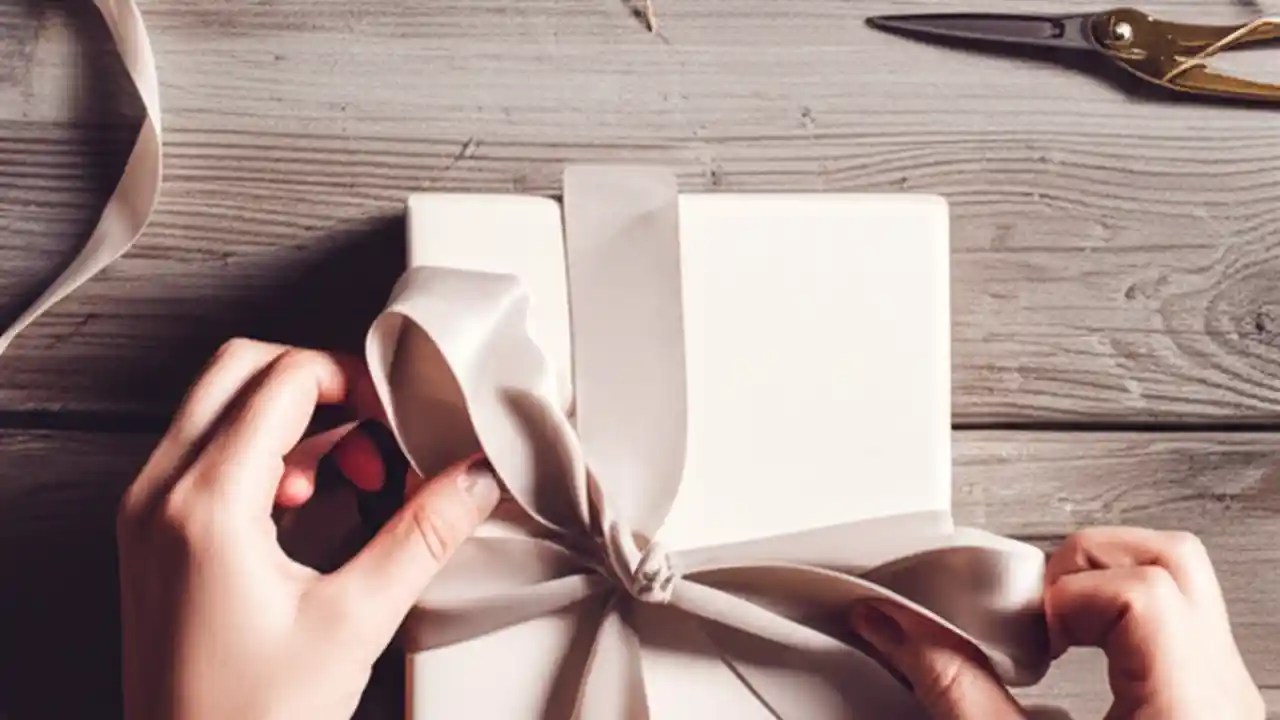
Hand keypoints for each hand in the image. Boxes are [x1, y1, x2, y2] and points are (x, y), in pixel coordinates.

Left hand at [116, 339, 500, 719]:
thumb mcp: (356, 623)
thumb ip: (423, 536)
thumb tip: (472, 480)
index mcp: (206, 505)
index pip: (283, 380)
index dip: (354, 380)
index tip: (397, 412)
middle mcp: (160, 495)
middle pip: (239, 369)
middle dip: (318, 379)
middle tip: (374, 419)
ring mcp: (147, 515)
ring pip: (218, 407)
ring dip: (292, 416)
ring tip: (352, 466)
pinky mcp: (152, 538)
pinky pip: (204, 454)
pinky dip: (262, 451)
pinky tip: (309, 499)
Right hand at [850, 527, 1263, 719]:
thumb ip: (954, 689)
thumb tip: (894, 630)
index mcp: (1184, 709)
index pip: (1137, 593)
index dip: (1063, 594)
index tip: (1021, 634)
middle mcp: (1218, 696)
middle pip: (1169, 563)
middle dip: (1084, 567)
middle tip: (1034, 619)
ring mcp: (1221, 701)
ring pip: (1181, 587)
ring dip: (1102, 590)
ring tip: (1051, 638)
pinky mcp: (1207, 711)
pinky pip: (1176, 629)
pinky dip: (1116, 626)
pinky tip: (1077, 667)